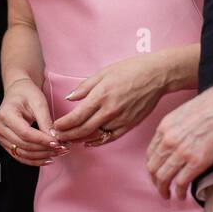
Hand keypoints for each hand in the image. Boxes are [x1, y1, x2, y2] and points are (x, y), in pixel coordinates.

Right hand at [0, 78, 67, 166]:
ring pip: (22, 153)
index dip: (42, 140)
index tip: (57, 143)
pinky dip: (34, 160)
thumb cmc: (27, 93)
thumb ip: (46, 121)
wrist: (17, 91)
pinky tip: (47, 159)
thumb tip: (54, 138)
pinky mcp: (5, 143)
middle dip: (44, 149)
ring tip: (57, 153)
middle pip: (23, 145)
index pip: (25, 133)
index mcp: (6, 114)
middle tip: (62, 148)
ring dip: (41, 156)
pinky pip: (19, 155)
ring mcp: (0, 136)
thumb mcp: (39, 102)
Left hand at [52, 51, 176, 144]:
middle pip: (83, 130)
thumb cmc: (131, 69)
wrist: (157, 75)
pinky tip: (89, 142)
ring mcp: (120, 120)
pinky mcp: (130, 125)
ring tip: (70, 140)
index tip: (54, 126)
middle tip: (57, 136)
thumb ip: (85, 86)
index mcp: (101, 96)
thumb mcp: (105, 72)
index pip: (76, 117)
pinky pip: (110, 138)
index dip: (63, 124)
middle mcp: (109, 111)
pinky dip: (98, 142)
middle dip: (67, 135)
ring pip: (95, 136)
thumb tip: (70, 97)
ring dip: (80, 140)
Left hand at [146, 83, 212, 200]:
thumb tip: (177, 138)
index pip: (151, 153)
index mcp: (165, 127)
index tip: (156, 172)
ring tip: (168, 195)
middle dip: (155, 181)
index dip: (152, 166)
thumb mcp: (183, 111)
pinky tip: (181, 195)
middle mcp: (169, 141)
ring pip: (164, 178)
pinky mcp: (197, 162)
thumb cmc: (211, 103)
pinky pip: (181, 183)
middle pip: (153, 168)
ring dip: (163, 189)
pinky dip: (179, 192)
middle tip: (160, 187)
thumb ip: (175, 127)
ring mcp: (182, 152)